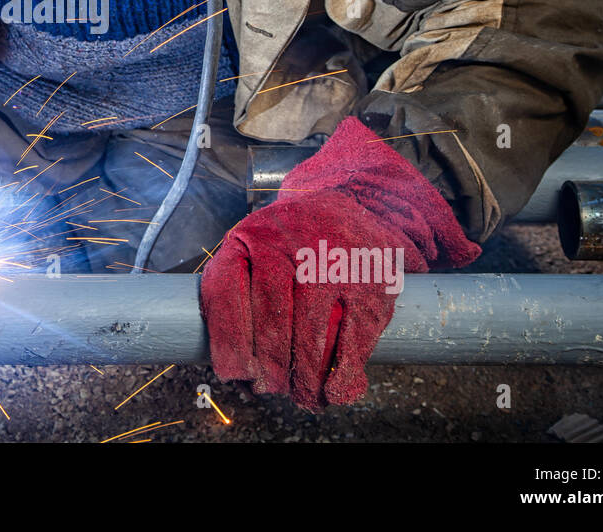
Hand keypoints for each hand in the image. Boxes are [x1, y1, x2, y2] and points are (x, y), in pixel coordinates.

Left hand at [200, 117, 479, 409]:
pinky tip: (333, 392)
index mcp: (252, 235)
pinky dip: (343, 374)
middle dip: (268, 368)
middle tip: (268, 389)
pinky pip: (355, 339)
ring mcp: (336, 262)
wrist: (358, 206)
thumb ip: (232, 291)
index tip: (233, 373)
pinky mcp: (374, 283)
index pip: (228, 294)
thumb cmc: (292, 240)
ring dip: (304, 379)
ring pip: (313, 336)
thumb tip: (233, 370)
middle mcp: (293, 244)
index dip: (229, 342)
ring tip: (300, 396)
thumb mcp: (252, 246)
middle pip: (272, 322)